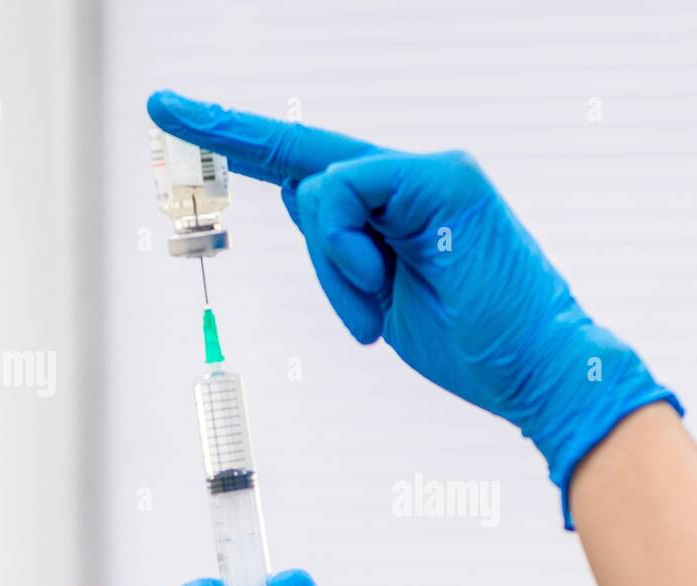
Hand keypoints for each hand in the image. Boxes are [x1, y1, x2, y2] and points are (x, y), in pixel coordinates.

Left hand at [148, 90, 681, 524]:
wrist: (535, 370)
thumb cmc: (471, 348)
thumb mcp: (383, 302)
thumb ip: (343, 251)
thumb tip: (304, 198)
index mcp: (403, 213)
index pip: (313, 170)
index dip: (245, 142)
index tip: (179, 114)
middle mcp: (416, 182)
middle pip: (306, 167)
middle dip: (230, 136)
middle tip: (161, 105)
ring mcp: (431, 173)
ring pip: (321, 186)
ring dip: (330, 264)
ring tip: (373, 309)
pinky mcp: (443, 175)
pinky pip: (347, 189)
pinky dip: (344, 244)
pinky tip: (376, 281)